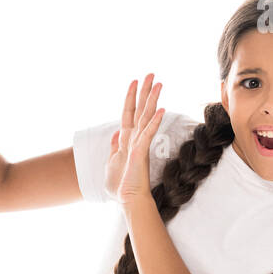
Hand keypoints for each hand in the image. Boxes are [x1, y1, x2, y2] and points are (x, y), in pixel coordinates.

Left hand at [106, 73, 164, 205]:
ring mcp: (138, 144)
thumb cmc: (121, 185)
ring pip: (146, 117)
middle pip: (140, 110)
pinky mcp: (140, 152)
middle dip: (145, 92)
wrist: (128, 199)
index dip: (131, 97)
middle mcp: (134, 138)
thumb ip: (114, 146)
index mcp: (126, 139)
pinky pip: (148, 134)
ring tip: (159, 83)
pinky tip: (160, 110)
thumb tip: (115, 133)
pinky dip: (154, 122)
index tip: (135, 81)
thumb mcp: (112, 161)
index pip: (129, 113)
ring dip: (152, 100)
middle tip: (152, 74)